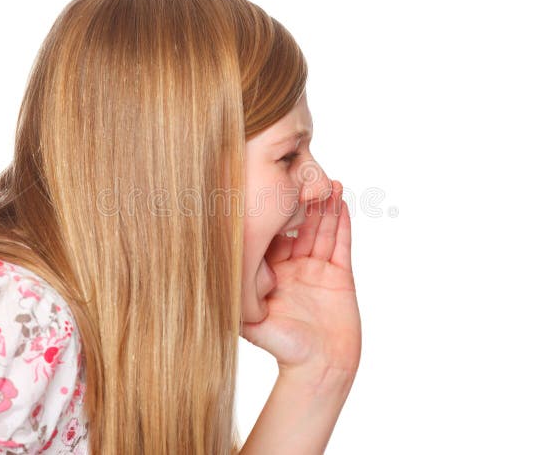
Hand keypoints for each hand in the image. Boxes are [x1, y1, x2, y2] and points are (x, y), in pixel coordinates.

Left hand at [240, 179, 361, 386]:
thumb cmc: (283, 348)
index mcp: (273, 273)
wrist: (319, 368)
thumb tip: (202, 281)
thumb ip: (232, 301)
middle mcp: (294, 267)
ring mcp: (318, 269)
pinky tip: (342, 202)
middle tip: (303, 175)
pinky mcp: (340, 275)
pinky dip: (342, 223)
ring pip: (322, 230)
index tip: (272, 188)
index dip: (275, 212)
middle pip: (299, 226)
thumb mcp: (249, 322)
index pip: (272, 235)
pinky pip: (341, 244)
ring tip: (327, 181)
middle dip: (303, 201)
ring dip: (325, 206)